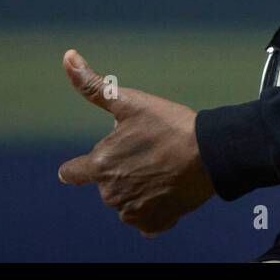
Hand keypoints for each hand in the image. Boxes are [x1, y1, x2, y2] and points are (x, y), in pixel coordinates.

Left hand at [57, 49, 216, 235]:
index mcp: (100, 165)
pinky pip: (146, 220)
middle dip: (122, 171)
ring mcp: (131, 212)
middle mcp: (110, 193)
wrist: (211, 154)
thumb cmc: (170, 125)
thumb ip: (93, 86)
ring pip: (126, 201)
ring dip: (138, 189)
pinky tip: (169, 190)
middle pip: (107, 184)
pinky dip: (155, 208)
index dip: (80, 166)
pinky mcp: (153, 224)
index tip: (91, 163)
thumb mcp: (131, 101)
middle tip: (151, 153)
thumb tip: (67, 56)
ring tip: (163, 170)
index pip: (71, 173)